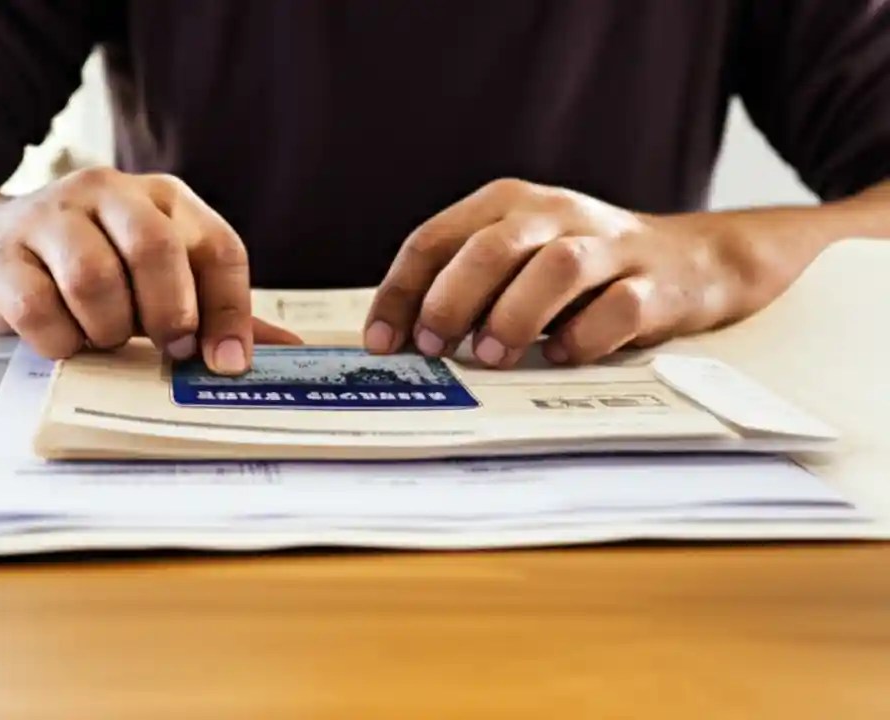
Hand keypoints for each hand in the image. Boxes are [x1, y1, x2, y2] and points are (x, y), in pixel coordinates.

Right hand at [0, 167, 298, 372]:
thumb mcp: (155, 279)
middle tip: (163, 348)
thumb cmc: (87, 268)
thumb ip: (215, 310)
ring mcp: (48, 216)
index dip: (229, 309)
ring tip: (102, 337)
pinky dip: (58, 340)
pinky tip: (62, 340)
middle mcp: (106, 192)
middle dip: (168, 314)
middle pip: (156, 250)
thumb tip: (289, 352)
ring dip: (106, 329)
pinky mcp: (1, 255)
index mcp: (161, 197)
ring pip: (94, 280)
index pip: (215, 246)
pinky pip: (39, 307)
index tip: (228, 362)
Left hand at [365, 178, 802, 366]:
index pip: (436, 239)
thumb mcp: (518, 260)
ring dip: (515, 315)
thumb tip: (403, 340)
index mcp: (510, 204)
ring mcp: (609, 246)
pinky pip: (618, 308)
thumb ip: (465, 286)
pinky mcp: (654, 283)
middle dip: (452, 299)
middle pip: (493, 246)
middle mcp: (556, 214)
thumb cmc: (583, 271)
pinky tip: (562, 356)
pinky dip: (584, 337)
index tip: (383, 341)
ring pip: (557, 267)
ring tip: (490, 355)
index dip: (402, 292)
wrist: (693, 260)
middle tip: (434, 345)